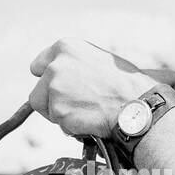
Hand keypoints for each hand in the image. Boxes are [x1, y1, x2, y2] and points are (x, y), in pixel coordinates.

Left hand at [28, 38, 153, 137]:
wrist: (136, 104)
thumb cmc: (126, 84)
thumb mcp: (99, 60)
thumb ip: (76, 65)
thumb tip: (64, 77)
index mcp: (66, 47)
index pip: (39, 65)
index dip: (47, 80)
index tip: (56, 88)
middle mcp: (56, 65)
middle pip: (39, 91)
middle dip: (53, 101)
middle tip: (77, 106)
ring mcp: (55, 88)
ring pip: (45, 109)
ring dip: (62, 115)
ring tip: (87, 112)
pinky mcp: (57, 110)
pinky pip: (59, 124)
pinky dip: (71, 127)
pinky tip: (90, 121)